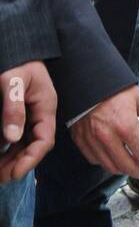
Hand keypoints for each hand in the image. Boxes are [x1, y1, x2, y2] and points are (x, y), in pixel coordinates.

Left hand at [0, 61, 56, 182]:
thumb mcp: (13, 81)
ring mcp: (31, 115)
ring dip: (12, 159)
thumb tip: (12, 137)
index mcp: (45, 106)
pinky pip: (16, 137)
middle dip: (18, 164)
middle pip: (34, 146)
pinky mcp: (21, 115)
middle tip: (1, 177)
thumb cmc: (17, 62)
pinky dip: (7, 149)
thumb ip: (13, 108)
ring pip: (24, 144)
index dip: (31, 159)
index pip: (45, 139)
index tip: (15, 173)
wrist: (17, 49)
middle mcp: (40, 114)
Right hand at [70, 86, 138, 178]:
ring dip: (124, 171)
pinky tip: (115, 158)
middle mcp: (107, 137)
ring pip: (110, 167)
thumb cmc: (116, 89)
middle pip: (127, 167)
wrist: (87, 81)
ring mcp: (92, 140)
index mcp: (125, 126)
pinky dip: (106, 163)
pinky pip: (95, 160)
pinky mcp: (81, 141)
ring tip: (134, 168)